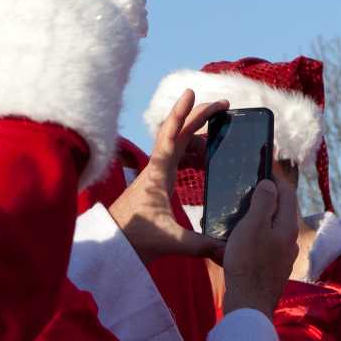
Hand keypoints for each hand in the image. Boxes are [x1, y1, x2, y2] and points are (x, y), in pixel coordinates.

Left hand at [108, 90, 229, 258]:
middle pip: (179, 132)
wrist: (112, 245)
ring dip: (199, 137)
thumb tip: (228, 248)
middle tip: (224, 106)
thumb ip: (201, 244)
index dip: (181, 112)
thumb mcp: (171, 241)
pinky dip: (193, 155)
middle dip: (201, 116)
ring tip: (221, 138)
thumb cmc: (134, 239)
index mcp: (158, 174)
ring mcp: (156, 174)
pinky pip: (178, 159)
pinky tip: (205, 162)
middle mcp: (156, 168)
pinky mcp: (156, 183)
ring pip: (179, 144)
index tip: (191, 92)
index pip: (170, 136)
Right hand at [220, 178, 299, 317]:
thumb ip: (263, 202)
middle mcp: (290, 241)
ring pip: (273, 229)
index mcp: (287, 227)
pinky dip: (256, 236)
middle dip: (268, 197)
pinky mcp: (273, 270)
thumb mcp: (252, 226)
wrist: (248, 305)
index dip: (276, 178)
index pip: (288, 193)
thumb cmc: (248, 263)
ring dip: (261, 218)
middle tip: (248, 189)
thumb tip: (270, 184)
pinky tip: (241, 240)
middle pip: (281, 211)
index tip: (263, 167)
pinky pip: (267, 245)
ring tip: (241, 213)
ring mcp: (283, 257)